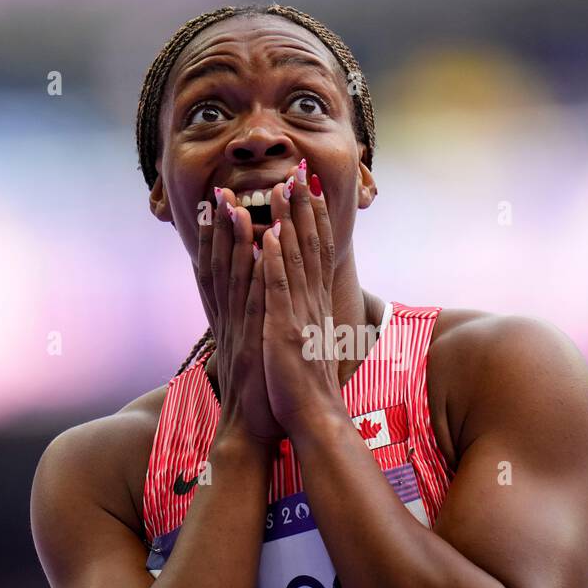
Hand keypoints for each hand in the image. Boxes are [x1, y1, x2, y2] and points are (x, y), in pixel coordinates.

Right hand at [194, 187, 283, 445]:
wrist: (248, 433)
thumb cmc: (253, 396)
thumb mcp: (246, 355)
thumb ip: (243, 330)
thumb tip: (245, 311)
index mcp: (226, 323)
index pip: (215, 274)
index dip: (212, 240)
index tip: (212, 208)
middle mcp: (227, 322)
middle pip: (218, 268)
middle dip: (218, 229)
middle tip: (218, 192)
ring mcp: (238, 331)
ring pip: (233, 278)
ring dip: (233, 242)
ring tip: (234, 206)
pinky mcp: (254, 343)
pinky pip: (255, 301)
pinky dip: (256, 273)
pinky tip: (261, 249)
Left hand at [260, 160, 346, 433]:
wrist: (312, 416)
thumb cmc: (304, 384)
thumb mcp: (306, 339)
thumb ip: (305, 311)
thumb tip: (305, 292)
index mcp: (314, 303)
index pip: (317, 250)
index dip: (314, 217)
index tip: (310, 187)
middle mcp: (311, 302)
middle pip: (310, 244)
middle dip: (305, 206)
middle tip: (300, 170)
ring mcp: (298, 314)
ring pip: (295, 258)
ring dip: (289, 221)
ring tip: (283, 187)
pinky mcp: (284, 329)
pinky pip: (278, 288)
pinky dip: (275, 260)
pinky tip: (270, 235)